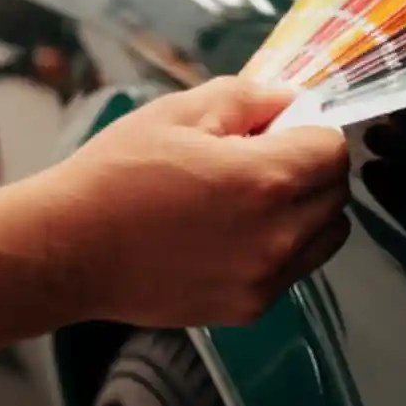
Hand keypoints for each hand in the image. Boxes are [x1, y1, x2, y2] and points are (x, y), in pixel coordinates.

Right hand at [42, 77, 350, 326]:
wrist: (67, 250)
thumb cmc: (117, 175)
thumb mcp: (180, 112)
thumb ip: (249, 98)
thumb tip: (290, 100)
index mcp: (266, 179)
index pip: (334, 151)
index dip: (312, 132)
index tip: (283, 131)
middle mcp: (279, 235)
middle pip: (337, 195)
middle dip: (313, 171)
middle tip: (265, 160)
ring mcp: (267, 278)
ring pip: (326, 237)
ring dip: (307, 213)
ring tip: (251, 200)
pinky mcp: (249, 308)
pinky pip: (293, 270)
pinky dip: (281, 249)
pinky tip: (232, 234)